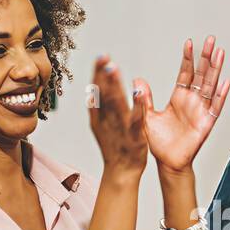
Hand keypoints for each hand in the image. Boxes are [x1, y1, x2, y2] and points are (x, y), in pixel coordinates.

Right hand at [88, 54, 148, 176]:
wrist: (121, 172)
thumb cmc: (114, 147)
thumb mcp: (101, 126)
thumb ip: (97, 108)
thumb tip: (92, 90)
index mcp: (100, 117)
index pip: (98, 91)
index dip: (98, 73)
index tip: (100, 57)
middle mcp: (108, 121)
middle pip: (104, 95)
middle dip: (103, 75)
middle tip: (104, 58)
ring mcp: (120, 128)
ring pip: (116, 105)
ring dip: (114, 86)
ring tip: (113, 68)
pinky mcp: (134, 136)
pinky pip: (136, 119)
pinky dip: (136, 105)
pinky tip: (138, 92)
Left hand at [143, 36, 229, 173]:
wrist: (167, 162)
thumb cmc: (159, 142)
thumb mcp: (147, 117)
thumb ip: (144, 99)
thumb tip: (137, 81)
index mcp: (179, 98)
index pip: (186, 73)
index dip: (188, 58)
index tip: (189, 43)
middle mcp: (192, 102)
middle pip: (202, 75)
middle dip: (206, 57)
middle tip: (211, 40)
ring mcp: (201, 111)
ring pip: (211, 86)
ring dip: (216, 70)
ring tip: (220, 53)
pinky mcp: (206, 124)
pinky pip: (215, 108)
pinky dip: (221, 96)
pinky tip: (225, 83)